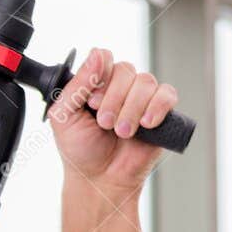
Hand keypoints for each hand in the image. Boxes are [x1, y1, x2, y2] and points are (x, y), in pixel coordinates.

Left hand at [47, 47, 176, 198]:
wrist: (100, 179)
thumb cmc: (80, 150)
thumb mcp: (64, 116)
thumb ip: (78, 84)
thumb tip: (97, 53)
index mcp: (96, 83)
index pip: (104, 59)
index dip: (100, 78)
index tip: (91, 102)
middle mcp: (120, 87)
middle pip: (125, 70)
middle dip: (113, 99)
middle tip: (104, 123)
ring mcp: (141, 98)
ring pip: (145, 83)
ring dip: (131, 109)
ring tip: (121, 132)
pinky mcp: (160, 112)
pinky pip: (167, 95)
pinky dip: (156, 108)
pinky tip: (145, 124)